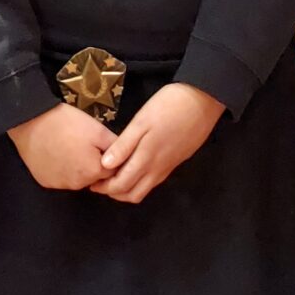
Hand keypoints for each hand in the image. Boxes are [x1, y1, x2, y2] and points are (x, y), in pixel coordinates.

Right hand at [9, 103, 116, 189]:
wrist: (31, 121)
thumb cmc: (67, 123)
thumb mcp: (98, 130)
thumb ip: (116, 147)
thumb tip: (126, 158)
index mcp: (94, 172)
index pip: (113, 171)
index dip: (110, 157)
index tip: (101, 145)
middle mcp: (78, 184)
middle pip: (94, 177)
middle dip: (94, 163)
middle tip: (84, 143)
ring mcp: (59, 185)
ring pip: (77, 178)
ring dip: (78, 167)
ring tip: (69, 146)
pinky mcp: (45, 182)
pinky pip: (60, 178)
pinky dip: (61, 169)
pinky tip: (57, 153)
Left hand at [91, 84, 224, 204]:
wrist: (203, 100)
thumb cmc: (169, 106)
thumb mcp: (142, 121)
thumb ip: (124, 145)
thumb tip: (105, 166)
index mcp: (146, 159)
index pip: (122, 185)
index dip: (104, 188)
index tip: (91, 182)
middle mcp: (157, 169)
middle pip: (133, 194)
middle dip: (113, 193)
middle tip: (99, 182)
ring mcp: (168, 167)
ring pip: (144, 189)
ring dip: (127, 189)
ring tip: (113, 176)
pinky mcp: (176, 161)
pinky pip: (154, 181)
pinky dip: (140, 182)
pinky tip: (134, 168)